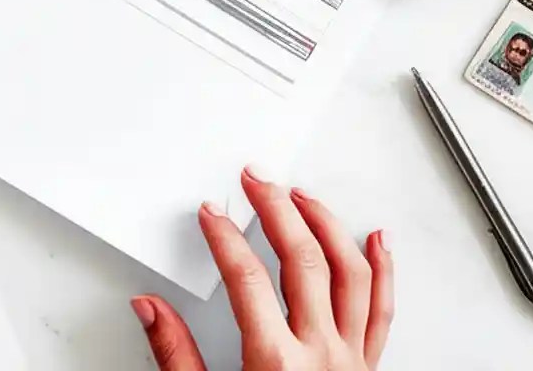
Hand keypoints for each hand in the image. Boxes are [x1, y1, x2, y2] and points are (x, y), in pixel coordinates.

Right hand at [131, 167, 393, 369]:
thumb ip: (175, 357)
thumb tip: (150, 309)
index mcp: (276, 364)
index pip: (246, 277)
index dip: (223, 237)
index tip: (210, 212)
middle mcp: (322, 356)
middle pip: (302, 260)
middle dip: (276, 210)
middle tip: (256, 181)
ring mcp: (352, 360)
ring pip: (351, 272)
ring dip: (327, 225)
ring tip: (303, 196)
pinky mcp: (369, 368)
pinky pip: (382, 308)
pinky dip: (381, 267)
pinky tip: (376, 238)